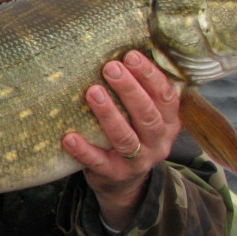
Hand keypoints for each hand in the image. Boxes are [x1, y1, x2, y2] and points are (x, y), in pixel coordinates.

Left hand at [61, 50, 181, 230]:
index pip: (164, 95)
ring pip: (126, 138)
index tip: (130, 55)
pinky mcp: (114, 175)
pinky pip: (99, 162)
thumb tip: (119, 51)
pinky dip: (84, 150)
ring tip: (92, 92)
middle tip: (109, 68)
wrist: (124, 184)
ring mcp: (137, 161)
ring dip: (109, 115)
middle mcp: (158, 142)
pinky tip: (69, 137)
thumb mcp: (143, 115)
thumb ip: (139, 90)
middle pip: (147, 114)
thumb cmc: (130, 133)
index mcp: (167, 122)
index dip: (149, 75)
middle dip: (129, 89)